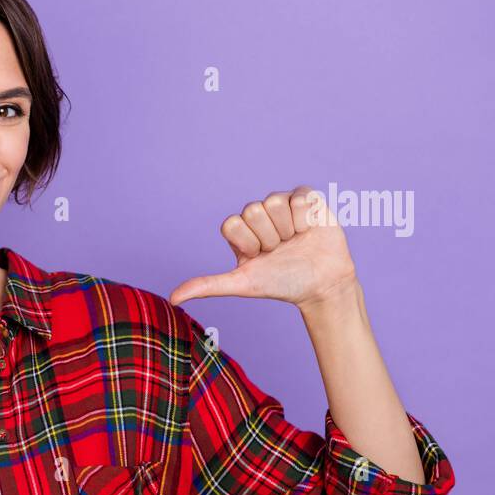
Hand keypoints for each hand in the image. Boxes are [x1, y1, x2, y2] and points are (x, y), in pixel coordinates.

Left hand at [168, 186, 358, 308]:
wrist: (321, 283)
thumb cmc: (281, 283)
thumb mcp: (243, 284)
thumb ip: (208, 285)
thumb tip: (173, 298)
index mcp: (239, 230)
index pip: (232, 223)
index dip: (248, 243)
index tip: (258, 256)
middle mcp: (257, 214)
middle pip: (253, 210)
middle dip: (269, 236)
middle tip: (279, 250)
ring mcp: (281, 203)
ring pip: (275, 202)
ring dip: (288, 228)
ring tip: (295, 241)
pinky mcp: (305, 197)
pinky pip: (299, 196)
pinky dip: (307, 218)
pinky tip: (309, 230)